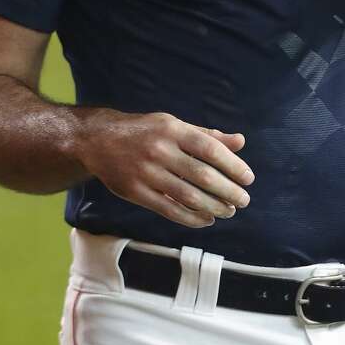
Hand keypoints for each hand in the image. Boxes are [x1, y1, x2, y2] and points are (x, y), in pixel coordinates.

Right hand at [77, 110, 253, 228]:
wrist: (96, 139)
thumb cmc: (145, 131)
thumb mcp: (174, 125)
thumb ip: (207, 136)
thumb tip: (240, 142)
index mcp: (173, 130)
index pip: (211, 149)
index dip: (233, 166)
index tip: (248, 179)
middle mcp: (160, 150)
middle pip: (202, 176)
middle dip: (228, 191)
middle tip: (244, 200)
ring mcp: (146, 173)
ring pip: (187, 196)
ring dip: (213, 207)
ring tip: (228, 211)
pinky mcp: (135, 192)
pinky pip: (169, 209)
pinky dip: (191, 217)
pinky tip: (206, 219)